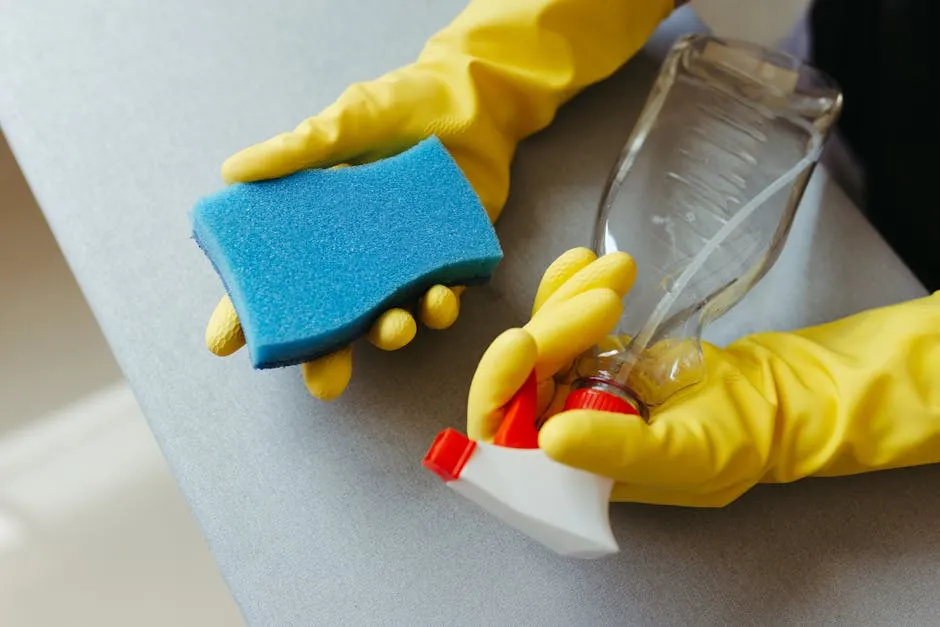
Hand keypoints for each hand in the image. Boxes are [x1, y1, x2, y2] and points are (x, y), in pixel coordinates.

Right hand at [203, 0, 674, 398]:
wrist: (474, 99)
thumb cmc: (402, 104)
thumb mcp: (347, 120)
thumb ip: (297, 148)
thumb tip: (232, 172)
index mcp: (321, 225)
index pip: (275, 277)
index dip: (247, 311)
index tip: (223, 342)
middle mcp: (357, 254)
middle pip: (332, 319)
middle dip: (324, 357)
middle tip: (323, 383)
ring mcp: (402, 264)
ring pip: (387, 319)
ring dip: (388, 336)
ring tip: (391, 328)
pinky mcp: (447, 263)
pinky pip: (439, 302)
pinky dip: (437, 309)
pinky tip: (437, 297)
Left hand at [472, 252, 939, 506]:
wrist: (772, 395)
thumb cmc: (733, 440)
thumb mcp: (678, 453)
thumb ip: (614, 449)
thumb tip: (547, 438)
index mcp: (566, 472)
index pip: (499, 440)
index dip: (496, 390)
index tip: (523, 341)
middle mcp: (557, 429)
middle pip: (519, 376)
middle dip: (554, 328)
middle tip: (605, 300)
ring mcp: (570, 386)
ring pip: (541, 335)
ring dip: (569, 297)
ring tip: (620, 272)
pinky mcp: (589, 350)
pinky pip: (562, 313)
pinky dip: (570, 283)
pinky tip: (585, 259)